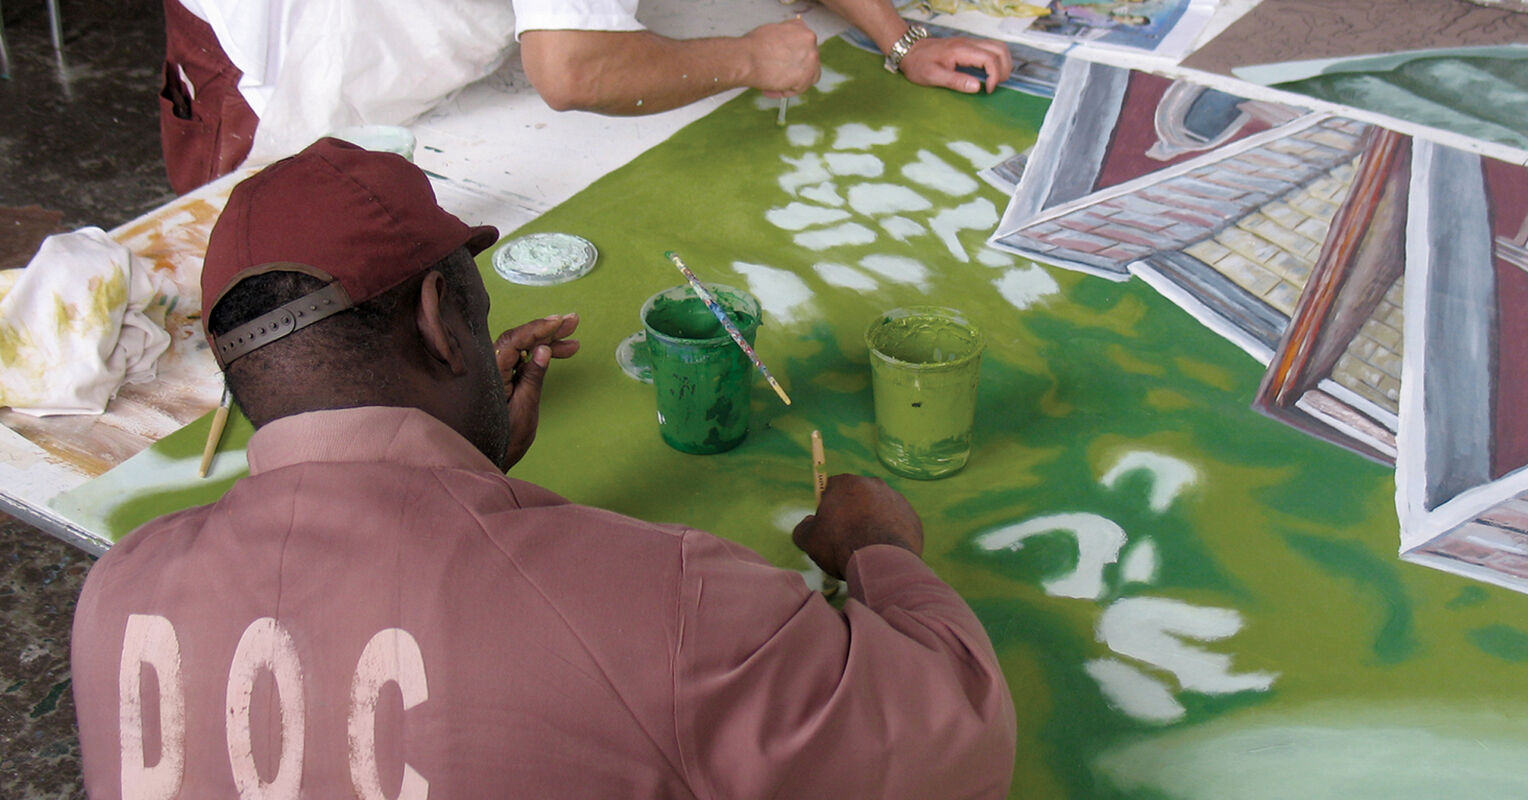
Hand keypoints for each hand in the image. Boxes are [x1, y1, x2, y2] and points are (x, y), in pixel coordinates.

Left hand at [494, 313, 580, 466]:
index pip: (514, 341)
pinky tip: (560, 352)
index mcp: (492, 372)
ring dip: (548, 342)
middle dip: (547, 330)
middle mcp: (491, 367)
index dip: (537, 329)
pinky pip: (522, 359)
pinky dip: (541, 355)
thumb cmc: (504, 438)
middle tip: (573, 321)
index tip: (558, 322)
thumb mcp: (524, 408)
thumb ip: (533, 377)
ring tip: (574, 339)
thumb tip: (543, 349)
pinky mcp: (504, 378)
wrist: (488, 458)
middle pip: (519, 339)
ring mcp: (497, 372)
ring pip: (523, 348)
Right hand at [743, 17, 821, 96]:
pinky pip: (797, 89)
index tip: (787, 59)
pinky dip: (784, 91)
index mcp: (804, 32)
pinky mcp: (804, 80)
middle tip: (781, 72)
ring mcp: (810, 63)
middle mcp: (811, 46)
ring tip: (774, 82)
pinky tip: (770, 89)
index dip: (796, 54)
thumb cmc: (754, 46)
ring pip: (808, 76)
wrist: (746, 58)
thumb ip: (788, 37)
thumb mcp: (775, 30)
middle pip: (810, 61)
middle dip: (796, 67)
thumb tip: (788, 45)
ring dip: (793, 81)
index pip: (807, 46)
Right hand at [792, 474, 923, 579]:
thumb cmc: (840, 545)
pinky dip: (890, 533)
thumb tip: (809, 523)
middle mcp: (873, 484)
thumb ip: (804, 527)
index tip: (828, 525)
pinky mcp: (913, 517)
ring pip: (879, 508)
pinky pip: (897, 523)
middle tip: (848, 537)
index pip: (831, 488)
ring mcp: (896, 499)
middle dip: (852, 512)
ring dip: (873, 522)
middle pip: (857, 496)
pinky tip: (884, 551)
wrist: (881, 563)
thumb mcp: (808, 540)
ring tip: (868, 547)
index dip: (828, 506)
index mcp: (846, 483)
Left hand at [898, 36, 1013, 93]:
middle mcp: (969, 43)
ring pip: (998, 47)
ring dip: (1003, 63)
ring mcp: (970, 42)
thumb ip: (955, 81)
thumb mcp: (932, 76)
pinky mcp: (970, 45)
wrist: (910, 50)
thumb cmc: (919, 64)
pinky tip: (990, 72)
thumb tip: (977, 86)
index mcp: (961, 50)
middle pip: (1000, 49)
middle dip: (1004, 69)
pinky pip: (991, 48)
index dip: (995, 75)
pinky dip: (997, 60)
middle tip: (996, 85)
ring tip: (996, 80)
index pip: (990, 58)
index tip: (988, 90)